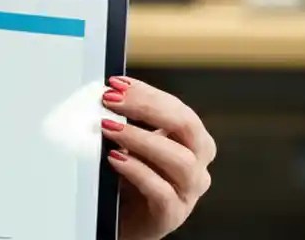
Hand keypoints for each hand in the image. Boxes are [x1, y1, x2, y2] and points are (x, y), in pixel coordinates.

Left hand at [100, 77, 214, 239]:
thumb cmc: (132, 178)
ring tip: (109, 129)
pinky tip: (115, 159)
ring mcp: (188, 191)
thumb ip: (127, 121)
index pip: (179, 110)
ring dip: (141, 138)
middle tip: (112, 100)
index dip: (148, 94)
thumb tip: (107, 94)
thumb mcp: (132, 144)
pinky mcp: (172, 214)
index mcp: (193, 142)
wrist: (127, 221)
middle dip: (147, 107)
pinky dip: (137, 170)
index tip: (117, 84)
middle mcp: (197, 164)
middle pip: (187, 127)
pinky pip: (161, 191)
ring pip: (180, 160)